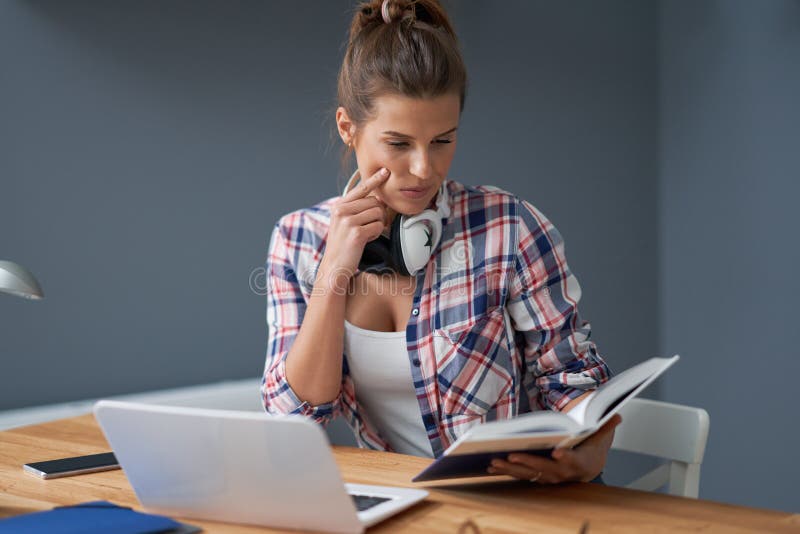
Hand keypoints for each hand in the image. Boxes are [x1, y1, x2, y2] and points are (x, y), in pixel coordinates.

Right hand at [317, 168, 389, 285]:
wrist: (334, 266)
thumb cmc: (343, 245)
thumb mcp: (344, 222)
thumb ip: (357, 209)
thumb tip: (379, 198)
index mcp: (339, 206)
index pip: (361, 189)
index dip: (375, 179)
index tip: (385, 171)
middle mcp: (341, 210)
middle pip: (375, 202)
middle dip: (378, 214)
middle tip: (370, 226)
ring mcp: (348, 221)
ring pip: (378, 213)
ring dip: (378, 224)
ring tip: (366, 233)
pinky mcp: (356, 233)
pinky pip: (379, 226)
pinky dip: (377, 233)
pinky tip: (367, 239)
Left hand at [487, 414, 621, 483]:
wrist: (589, 465)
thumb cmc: (592, 446)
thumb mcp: (601, 434)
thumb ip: (606, 425)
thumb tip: (616, 414)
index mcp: (582, 463)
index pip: (573, 461)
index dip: (566, 458)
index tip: (558, 453)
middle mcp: (564, 474)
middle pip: (545, 470)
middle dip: (528, 463)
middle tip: (512, 455)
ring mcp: (550, 477)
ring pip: (530, 475)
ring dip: (512, 469)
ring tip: (494, 461)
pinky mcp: (538, 476)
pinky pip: (522, 475)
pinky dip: (507, 471)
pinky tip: (491, 465)